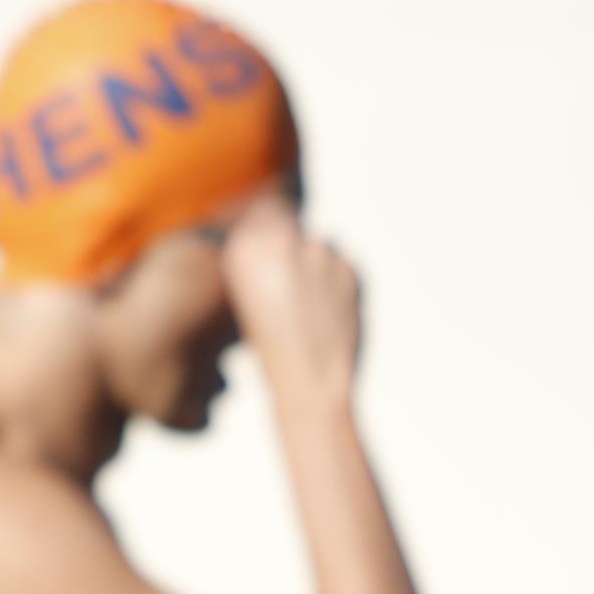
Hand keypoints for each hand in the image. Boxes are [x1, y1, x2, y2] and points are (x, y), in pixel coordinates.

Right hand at [223, 198, 361, 403]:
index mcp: (243, 251)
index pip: (260, 211)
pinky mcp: (350, 266)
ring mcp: (318, 252)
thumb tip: (280, 230)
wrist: (310, 381)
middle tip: (291, 277)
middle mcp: (280, 243)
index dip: (266, 225)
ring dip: (316, 263)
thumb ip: (261, 260)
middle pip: (288, 220)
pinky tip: (328, 311)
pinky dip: (338, 281)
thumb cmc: (271, 350)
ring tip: (309, 305)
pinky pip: (343, 264)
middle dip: (291, 239)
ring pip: (319, 244)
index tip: (270, 245)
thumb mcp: (247, 299)